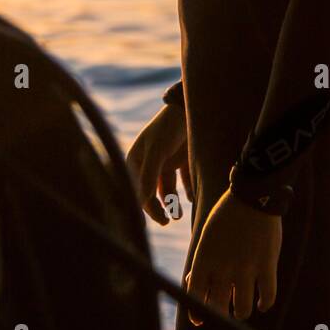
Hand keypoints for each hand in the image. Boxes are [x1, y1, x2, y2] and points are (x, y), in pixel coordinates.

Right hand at [125, 105, 192, 225]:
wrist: (189, 107)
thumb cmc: (168, 127)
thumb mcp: (157, 150)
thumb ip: (150, 175)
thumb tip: (143, 200)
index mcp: (136, 160)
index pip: (139, 189)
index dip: (146, 207)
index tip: (157, 221)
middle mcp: (149, 163)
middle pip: (152, 193)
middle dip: (158, 208)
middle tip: (168, 221)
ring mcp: (166, 162)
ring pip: (167, 190)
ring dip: (172, 203)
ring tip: (178, 216)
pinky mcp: (182, 160)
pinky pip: (184, 181)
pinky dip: (188, 191)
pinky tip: (193, 199)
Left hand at [184, 188, 280, 324]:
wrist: (253, 193)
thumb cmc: (227, 214)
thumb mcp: (207, 236)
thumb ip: (202, 261)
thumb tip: (194, 282)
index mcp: (204, 258)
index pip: (195, 297)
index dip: (196, 312)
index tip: (200, 318)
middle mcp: (223, 267)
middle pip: (218, 308)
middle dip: (219, 313)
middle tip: (223, 311)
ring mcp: (246, 268)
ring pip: (243, 309)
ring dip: (241, 311)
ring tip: (242, 307)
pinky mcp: (267, 265)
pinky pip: (268, 297)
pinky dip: (265, 303)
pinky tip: (262, 302)